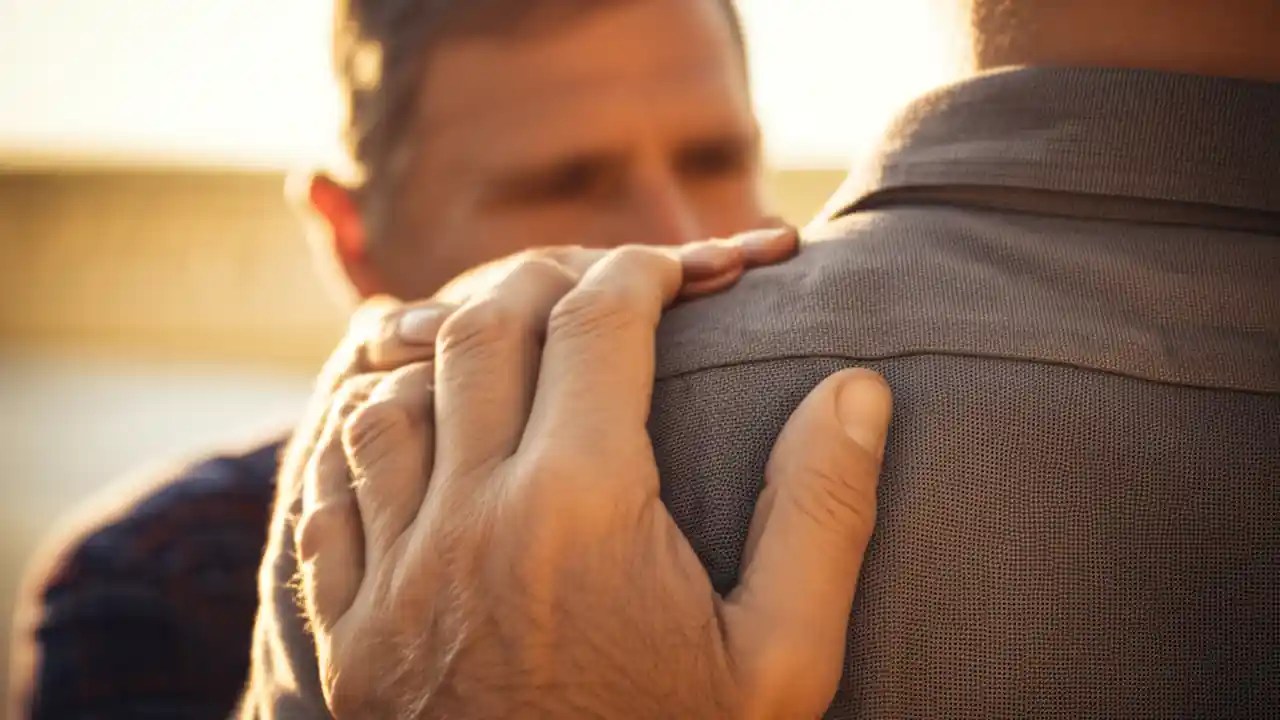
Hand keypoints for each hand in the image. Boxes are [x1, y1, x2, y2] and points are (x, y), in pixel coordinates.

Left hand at [296, 240, 892, 716]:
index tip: (671, 268)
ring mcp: (393, 576)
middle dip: (543, 283)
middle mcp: (471, 520)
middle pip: (485, 334)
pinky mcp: (351, 632)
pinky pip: (330, 496)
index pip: (600, 323)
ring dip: (444, 363)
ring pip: (390, 403)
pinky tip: (412, 449)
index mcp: (582, 508)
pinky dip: (367, 448)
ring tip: (502, 361)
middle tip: (590, 283)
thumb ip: (822, 514)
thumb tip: (857, 389)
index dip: (642, 272)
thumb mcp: (784, 662)